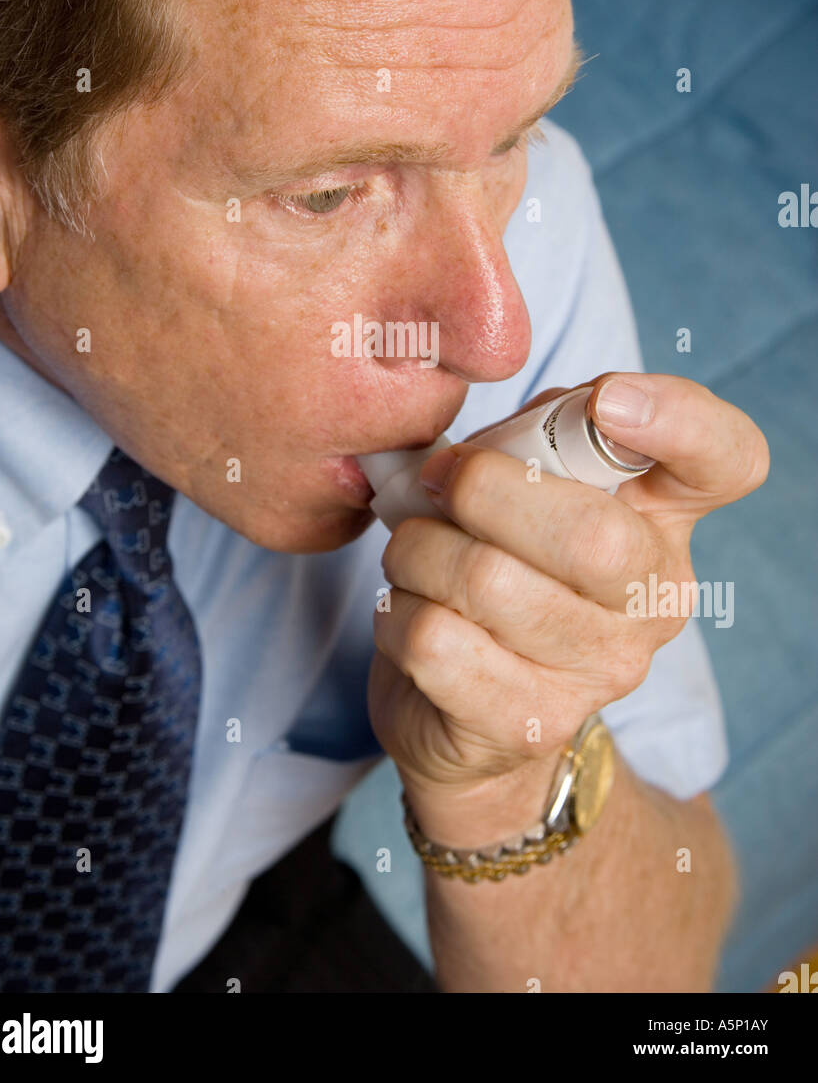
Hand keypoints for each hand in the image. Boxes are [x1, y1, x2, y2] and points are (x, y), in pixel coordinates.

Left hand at [367, 372, 768, 843]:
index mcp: (663, 520)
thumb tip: (520, 429)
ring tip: (412, 552)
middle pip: (588, 534)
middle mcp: (651, 599)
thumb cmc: (499, 569)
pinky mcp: (533, 722)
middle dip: (481, 488)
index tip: (608, 403)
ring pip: (488, 582)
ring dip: (419, 550)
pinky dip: (397, 611)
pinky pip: (437, 642)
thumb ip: (538, 433)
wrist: (470, 716)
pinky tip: (408, 610)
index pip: (728, 459)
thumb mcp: (526, 485)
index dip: (681, 419)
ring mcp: (601, 670)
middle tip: (437, 480)